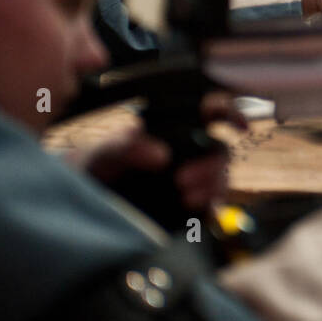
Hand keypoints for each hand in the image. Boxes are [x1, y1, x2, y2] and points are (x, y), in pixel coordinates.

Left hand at [80, 91, 245, 209]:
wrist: (83, 203)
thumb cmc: (95, 167)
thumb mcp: (104, 153)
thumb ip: (126, 147)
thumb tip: (160, 154)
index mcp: (173, 128)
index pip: (211, 113)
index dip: (231, 112)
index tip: (239, 125)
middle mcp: (188, 152)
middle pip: (220, 150)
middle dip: (211, 164)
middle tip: (181, 180)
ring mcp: (192, 178)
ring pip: (221, 176)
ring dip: (212, 185)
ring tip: (187, 197)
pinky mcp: (191, 206)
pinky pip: (214, 204)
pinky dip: (211, 206)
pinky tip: (194, 208)